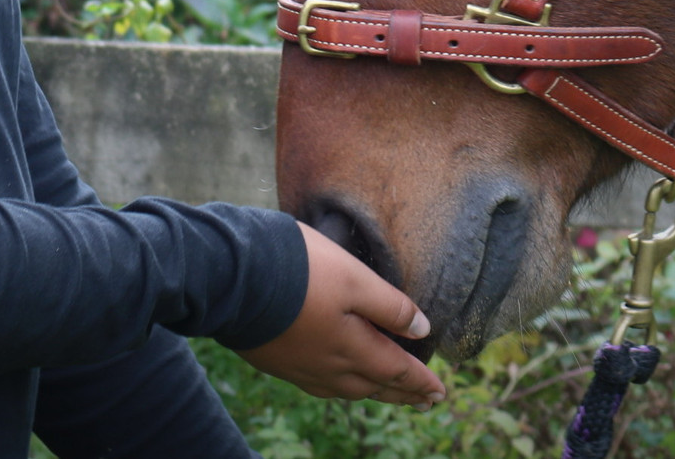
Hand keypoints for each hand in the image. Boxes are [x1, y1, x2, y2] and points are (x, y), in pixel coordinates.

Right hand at [237, 222, 446, 407]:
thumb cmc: (299, 272)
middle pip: (375, 385)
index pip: (396, 370)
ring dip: (373, 392)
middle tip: (425, 401)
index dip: (421, 381)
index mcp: (353, 347)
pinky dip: (341, 387)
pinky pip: (319, 386)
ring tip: (387, 393)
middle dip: (403, 393)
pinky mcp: (278, 361)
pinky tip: (336, 382)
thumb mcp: (355, 278)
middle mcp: (329, 367)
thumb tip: (423, 331)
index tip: (440, 391)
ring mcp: (301, 368)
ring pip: (347, 389)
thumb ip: (390, 306)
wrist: (233, 279)